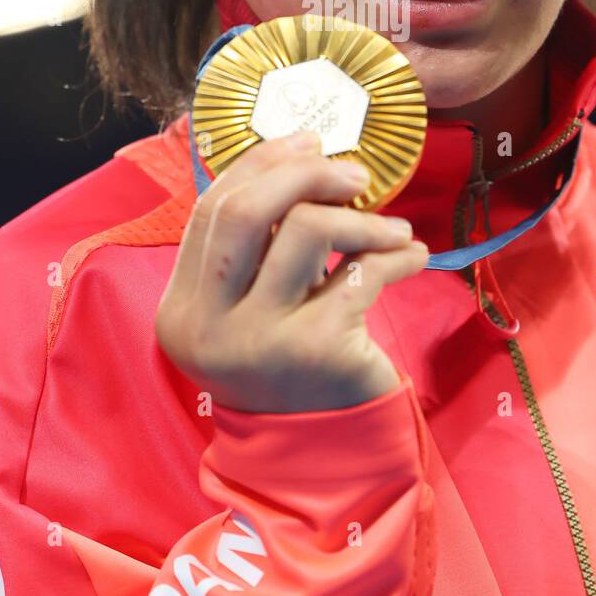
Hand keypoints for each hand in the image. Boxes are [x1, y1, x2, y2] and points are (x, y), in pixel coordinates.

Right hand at [155, 131, 427, 411]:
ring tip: (394, 231)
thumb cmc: (293, 360)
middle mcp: (207, 328)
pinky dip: (397, 256)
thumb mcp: (257, 304)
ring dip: (364, 220)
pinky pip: (363, 273)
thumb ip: (259, 243)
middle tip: (357, 176)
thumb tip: (302, 148)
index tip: (309, 141)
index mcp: (182, 310)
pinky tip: (413, 258)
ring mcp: (259, 342)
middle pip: (247, 211)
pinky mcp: (316, 351)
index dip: (261, 164)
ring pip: (309, 231)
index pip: (211, 210)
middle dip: (306, 174)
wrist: (325, 454)